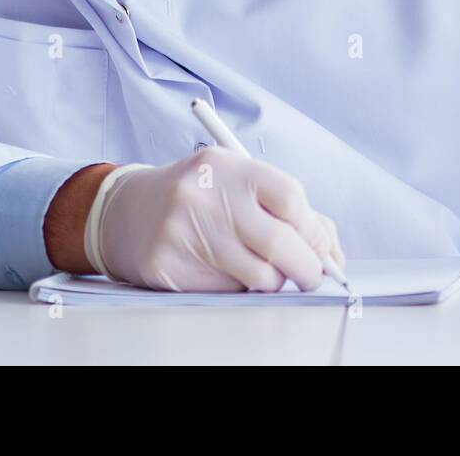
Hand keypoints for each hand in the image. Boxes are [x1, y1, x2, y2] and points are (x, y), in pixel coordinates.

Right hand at [89, 148, 344, 292]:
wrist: (127, 210)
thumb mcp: (238, 183)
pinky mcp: (167, 268)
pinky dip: (237, 288)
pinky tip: (221, 269)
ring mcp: (183, 232)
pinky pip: (226, 292)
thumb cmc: (199, 196)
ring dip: (271, 280)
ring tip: (260, 268)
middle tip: (311, 276)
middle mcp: (204, 195)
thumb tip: (332, 253)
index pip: (289, 197)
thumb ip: (287, 209)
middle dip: (307, 268)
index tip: (321, 248)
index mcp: (227, 166)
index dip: (313, 229)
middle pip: (279, 243)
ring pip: (257, 276)